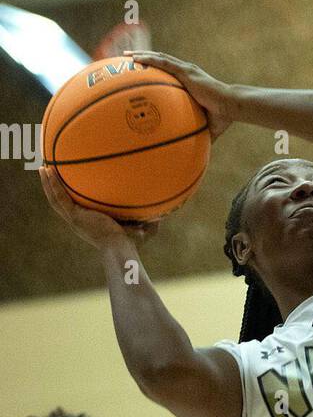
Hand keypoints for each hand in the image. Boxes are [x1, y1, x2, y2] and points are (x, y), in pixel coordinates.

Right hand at [40, 167, 157, 249]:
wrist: (121, 249)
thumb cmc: (132, 244)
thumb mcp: (142, 229)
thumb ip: (150, 220)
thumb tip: (165, 213)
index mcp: (90, 223)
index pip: (77, 207)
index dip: (71, 197)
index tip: (69, 184)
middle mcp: (79, 221)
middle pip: (61, 201)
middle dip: (54, 186)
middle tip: (49, 170)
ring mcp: (74, 219)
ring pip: (55, 199)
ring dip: (48, 183)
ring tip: (42, 167)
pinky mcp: (74, 217)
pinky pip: (59, 198)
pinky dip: (52, 185)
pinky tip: (47, 170)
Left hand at [132, 51, 235, 141]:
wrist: (231, 107)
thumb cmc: (222, 117)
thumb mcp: (206, 127)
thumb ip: (197, 134)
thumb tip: (195, 153)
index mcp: (190, 82)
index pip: (169, 72)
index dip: (155, 69)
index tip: (141, 72)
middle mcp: (186, 72)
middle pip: (160, 62)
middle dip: (144, 59)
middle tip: (127, 60)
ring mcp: (186, 70)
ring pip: (159, 58)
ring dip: (142, 55)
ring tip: (126, 55)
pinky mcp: (186, 71)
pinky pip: (163, 63)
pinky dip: (149, 59)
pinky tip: (136, 57)